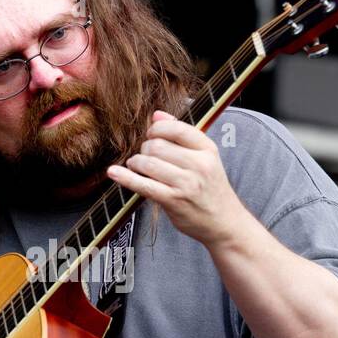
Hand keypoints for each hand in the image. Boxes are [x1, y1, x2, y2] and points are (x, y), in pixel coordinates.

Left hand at [105, 110, 246, 245]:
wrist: (223, 222)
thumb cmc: (210, 188)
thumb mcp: (205, 158)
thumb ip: (182, 135)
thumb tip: (157, 114)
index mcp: (208, 150)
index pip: (176, 128)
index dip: (157, 128)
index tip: (151, 134)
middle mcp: (199, 165)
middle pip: (158, 145)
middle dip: (145, 149)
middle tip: (145, 157)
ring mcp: (186, 184)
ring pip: (148, 163)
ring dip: (136, 163)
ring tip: (137, 166)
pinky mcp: (173, 200)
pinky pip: (143, 185)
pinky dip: (125, 177)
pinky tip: (114, 172)